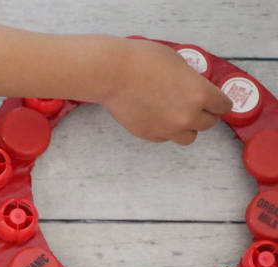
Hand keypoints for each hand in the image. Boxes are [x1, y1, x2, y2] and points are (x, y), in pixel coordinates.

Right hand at [100, 38, 232, 144]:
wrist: (112, 73)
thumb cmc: (143, 60)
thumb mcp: (178, 61)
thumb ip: (190, 79)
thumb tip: (191, 86)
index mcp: (201, 94)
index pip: (223, 106)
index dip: (219, 102)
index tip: (214, 100)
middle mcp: (188, 115)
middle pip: (208, 124)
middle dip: (203, 114)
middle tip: (193, 106)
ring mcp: (167, 128)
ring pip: (188, 137)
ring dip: (186, 127)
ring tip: (176, 116)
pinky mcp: (148, 134)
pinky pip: (164, 137)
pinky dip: (164, 130)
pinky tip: (156, 116)